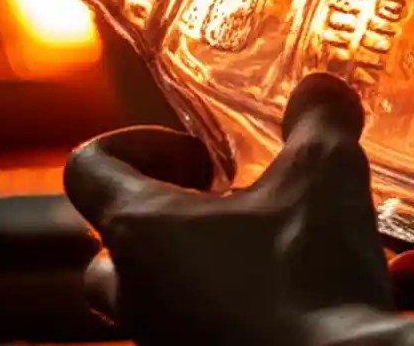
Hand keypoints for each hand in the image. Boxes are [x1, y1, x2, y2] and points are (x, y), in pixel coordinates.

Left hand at [65, 74, 391, 345]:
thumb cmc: (311, 282)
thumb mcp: (326, 176)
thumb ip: (319, 121)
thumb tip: (322, 90)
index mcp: (141, 232)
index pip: (87, 168)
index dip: (136, 144)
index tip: (201, 154)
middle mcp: (139, 297)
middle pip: (109, 250)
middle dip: (164, 222)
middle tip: (227, 208)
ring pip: (155, 301)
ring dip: (201, 269)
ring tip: (273, 252)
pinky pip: (200, 335)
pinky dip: (235, 311)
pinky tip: (300, 302)